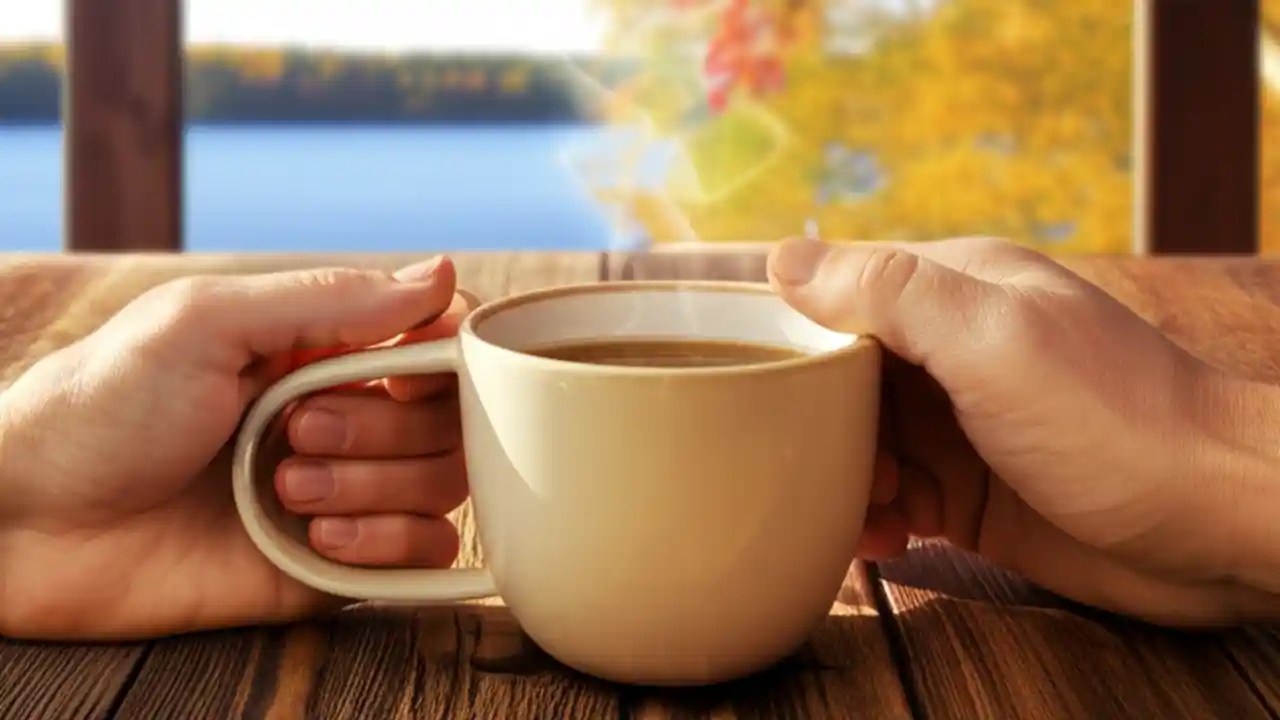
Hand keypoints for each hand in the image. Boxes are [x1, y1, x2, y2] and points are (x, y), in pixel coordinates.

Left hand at [0, 257, 472, 638]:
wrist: (28, 530)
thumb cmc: (99, 409)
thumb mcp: (206, 323)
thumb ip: (331, 298)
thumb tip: (446, 274)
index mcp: (318, 350)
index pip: (437, 343)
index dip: (442, 359)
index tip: (399, 374)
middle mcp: (342, 417)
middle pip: (448, 417)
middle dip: (382, 427)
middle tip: (296, 431)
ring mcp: (344, 491)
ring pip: (443, 483)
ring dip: (377, 484)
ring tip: (286, 485)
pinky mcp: (338, 565)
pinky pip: (425, 553)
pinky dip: (390, 543)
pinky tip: (318, 537)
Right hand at [767, 236, 1279, 625]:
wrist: (1214, 522)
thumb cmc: (1113, 419)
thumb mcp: (993, 340)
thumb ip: (889, 294)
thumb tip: (781, 259)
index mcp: (953, 293)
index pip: (839, 294)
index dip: (793, 339)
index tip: (763, 388)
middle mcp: (950, 354)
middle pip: (840, 378)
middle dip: (817, 425)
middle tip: (828, 465)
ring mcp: (961, 426)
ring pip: (860, 444)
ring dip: (843, 479)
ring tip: (869, 513)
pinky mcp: (971, 494)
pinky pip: (893, 500)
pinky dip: (874, 521)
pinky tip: (884, 543)